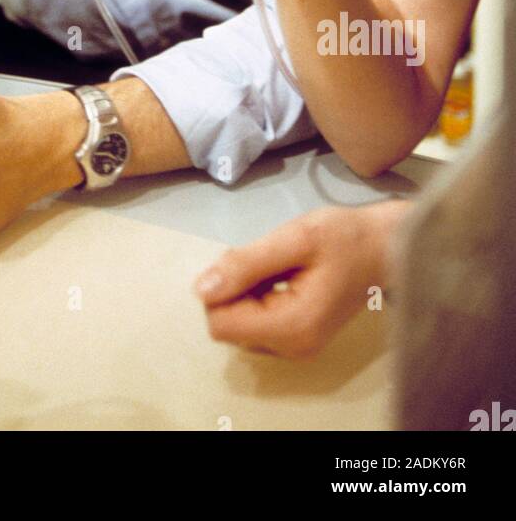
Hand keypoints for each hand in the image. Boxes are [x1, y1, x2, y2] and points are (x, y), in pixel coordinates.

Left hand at [194, 202, 402, 358]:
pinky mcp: (298, 338)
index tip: (247, 259)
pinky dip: (260, 295)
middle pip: (229, 324)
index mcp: (291, 328)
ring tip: (280, 264)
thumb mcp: (294, 239)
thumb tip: (201, 290)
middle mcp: (292, 348)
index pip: (220, 324)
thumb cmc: (344, 238)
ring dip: (247, 290)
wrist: (385, 248)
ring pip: (241, 322)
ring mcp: (296, 347)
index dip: (222, 288)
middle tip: (269, 258)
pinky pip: (258, 321)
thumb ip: (246, 264)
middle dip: (236, 287)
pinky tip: (284, 274)